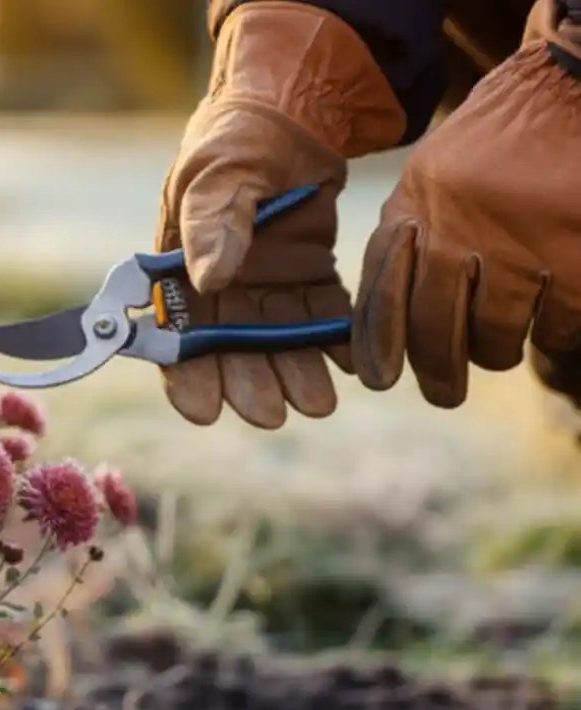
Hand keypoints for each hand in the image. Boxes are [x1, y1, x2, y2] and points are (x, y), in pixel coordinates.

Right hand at [156, 2, 403, 428]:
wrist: (290, 114)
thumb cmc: (236, 142)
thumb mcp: (218, 174)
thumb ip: (213, 223)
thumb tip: (210, 279)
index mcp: (180, 276)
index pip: (174, 339)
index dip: (186, 378)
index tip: (205, 409)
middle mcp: (221, 295)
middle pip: (229, 355)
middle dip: (250, 386)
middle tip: (272, 412)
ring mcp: (267, 291)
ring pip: (277, 346)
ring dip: (296, 376)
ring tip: (319, 402)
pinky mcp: (311, 281)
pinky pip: (324, 321)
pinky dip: (339, 344)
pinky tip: (354, 362)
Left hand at [352, 4, 580, 407]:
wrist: (568, 84)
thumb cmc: (502, 135)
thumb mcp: (434, 172)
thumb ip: (414, 229)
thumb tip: (390, 309)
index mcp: (415, 206)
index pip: (382, 288)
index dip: (377, 340)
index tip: (379, 378)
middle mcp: (456, 229)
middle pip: (433, 324)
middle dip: (436, 370)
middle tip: (442, 394)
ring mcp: (516, 246)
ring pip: (494, 334)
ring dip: (496, 352)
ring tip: (502, 349)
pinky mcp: (572, 257)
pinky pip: (557, 325)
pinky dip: (555, 334)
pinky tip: (553, 324)